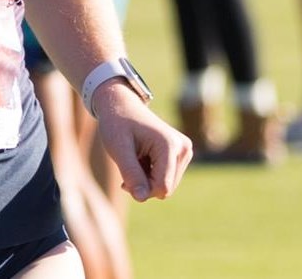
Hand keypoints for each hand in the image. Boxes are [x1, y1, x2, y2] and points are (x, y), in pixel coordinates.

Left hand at [94, 80, 192, 201]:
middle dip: (144, 184)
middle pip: (165, 189)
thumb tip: (142, 198)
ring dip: (146, 179)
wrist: (121, 104)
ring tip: (134, 159)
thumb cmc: (117, 124)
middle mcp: (183, 147)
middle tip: (127, 166)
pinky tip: (140, 159)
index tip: (124, 180)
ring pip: (166, 186)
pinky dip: (151, 174)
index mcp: (169, 145)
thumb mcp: (118, 148)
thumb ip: (131, 174)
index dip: (141, 189)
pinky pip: (167, 178)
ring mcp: (184, 150)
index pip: (162, 187)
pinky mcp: (181, 152)